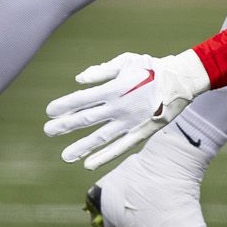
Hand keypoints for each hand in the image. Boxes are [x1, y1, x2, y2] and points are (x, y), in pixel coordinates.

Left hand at [44, 50, 211, 169]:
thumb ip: (100, 71)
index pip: (81, 99)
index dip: (64, 106)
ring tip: (64, 156)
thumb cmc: (150, 67)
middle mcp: (118, 107)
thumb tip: (78, 81)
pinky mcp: (140, 133)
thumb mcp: (125, 61)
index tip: (49, 111)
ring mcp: (129, 122)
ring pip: (100, 138)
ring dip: (81, 147)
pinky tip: (88, 165)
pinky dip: (104, 157)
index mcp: (113, 88)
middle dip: (64, 126)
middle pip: (86, 119)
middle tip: (47, 131)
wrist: (180, 80)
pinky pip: (119, 148)